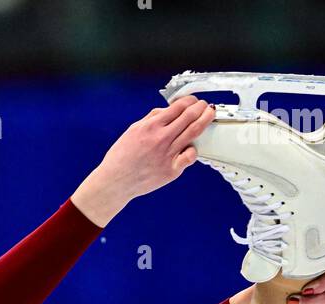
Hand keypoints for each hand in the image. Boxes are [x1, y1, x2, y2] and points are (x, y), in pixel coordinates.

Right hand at [71, 97, 215, 226]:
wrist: (115, 182)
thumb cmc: (122, 157)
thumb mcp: (133, 130)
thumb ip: (152, 118)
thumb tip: (168, 110)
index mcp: (152, 126)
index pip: (178, 106)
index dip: (190, 100)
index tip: (193, 101)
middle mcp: (161, 138)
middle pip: (189, 116)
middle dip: (201, 107)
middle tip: (205, 105)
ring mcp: (168, 155)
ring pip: (193, 132)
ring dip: (204, 120)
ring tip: (209, 115)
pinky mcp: (171, 171)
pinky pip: (190, 157)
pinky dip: (194, 149)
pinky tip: (192, 147)